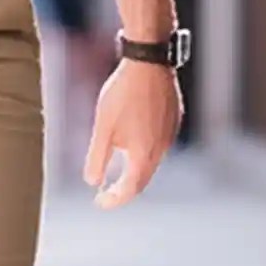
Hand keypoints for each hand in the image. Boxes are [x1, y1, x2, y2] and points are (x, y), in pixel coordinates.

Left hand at [84, 59, 182, 208]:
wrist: (148, 63)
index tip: (99, 203)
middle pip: (143, 179)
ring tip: (117, 170)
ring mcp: (170, 134)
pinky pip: (159, 144)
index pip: (130, 190)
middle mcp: (162, 149)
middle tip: (105, 193)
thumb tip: (92, 182)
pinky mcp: (173, 120)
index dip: (114, 200)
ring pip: (152, 161)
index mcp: (144, 155)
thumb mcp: (103, 128)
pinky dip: (144, 152)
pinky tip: (132, 142)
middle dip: (124, 189)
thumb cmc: (122, 95)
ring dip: (134, 170)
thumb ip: (97, 158)